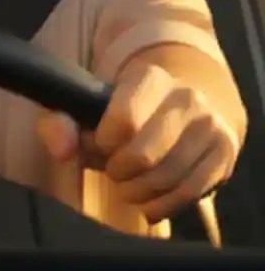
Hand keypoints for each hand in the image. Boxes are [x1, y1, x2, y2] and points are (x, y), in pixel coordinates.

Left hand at [38, 61, 238, 222]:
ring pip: (167, 179)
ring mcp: (210, 126)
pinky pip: (189, 193)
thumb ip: (60, 122)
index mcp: (149, 78)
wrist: (184, 106)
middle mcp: (186, 97)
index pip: (123, 122)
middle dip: (119, 172)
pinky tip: (148, 202)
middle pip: (144, 156)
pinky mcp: (224, 153)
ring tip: (128, 187)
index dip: (102, 144)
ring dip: (138, 192)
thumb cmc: (124, 111)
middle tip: (114, 170)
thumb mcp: (87, 108)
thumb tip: (61, 149)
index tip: (98, 145)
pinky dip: (161, 206)